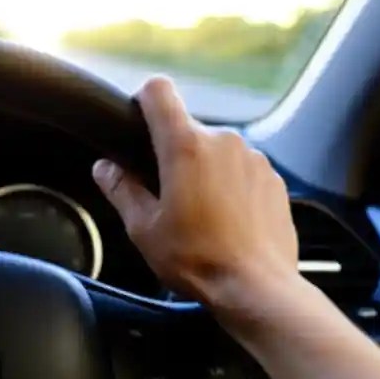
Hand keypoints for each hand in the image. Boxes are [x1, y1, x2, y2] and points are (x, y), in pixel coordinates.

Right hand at [92, 77, 300, 330]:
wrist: (256, 287)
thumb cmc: (197, 260)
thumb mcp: (143, 229)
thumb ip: (121, 189)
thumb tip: (105, 168)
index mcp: (186, 146)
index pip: (159, 91)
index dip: (143, 100)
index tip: (138, 123)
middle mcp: (223, 141)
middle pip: (187, 130)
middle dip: (174, 155)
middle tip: (167, 198)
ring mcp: (254, 158)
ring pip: (216, 151)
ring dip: (205, 172)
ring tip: (200, 216)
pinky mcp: (273, 178)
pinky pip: (242, 170)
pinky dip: (231, 187)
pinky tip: (226, 222)